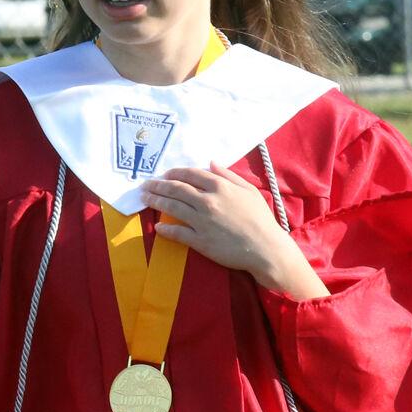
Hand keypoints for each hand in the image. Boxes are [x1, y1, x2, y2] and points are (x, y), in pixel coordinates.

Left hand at [143, 165, 328, 299]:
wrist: (265, 248)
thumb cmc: (260, 219)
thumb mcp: (248, 190)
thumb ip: (228, 175)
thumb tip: (211, 163)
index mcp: (220, 186)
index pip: (190, 175)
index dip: (174, 173)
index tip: (165, 175)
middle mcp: (207, 201)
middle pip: (176, 189)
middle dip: (158, 185)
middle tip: (146, 185)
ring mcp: (201, 221)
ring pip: (172, 207)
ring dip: (156, 201)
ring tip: (146, 198)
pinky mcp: (199, 241)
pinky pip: (177, 233)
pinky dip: (165, 229)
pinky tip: (158, 226)